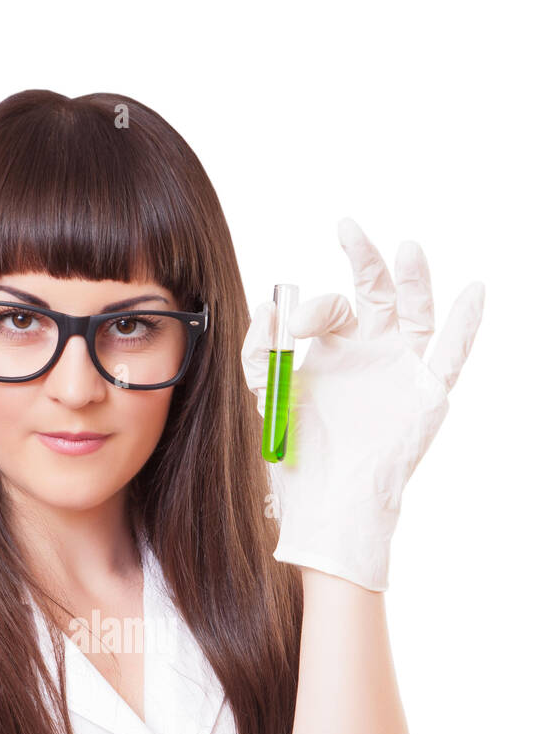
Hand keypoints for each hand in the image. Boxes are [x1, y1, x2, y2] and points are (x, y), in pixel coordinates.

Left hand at [241, 218, 485, 590]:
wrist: (327, 505)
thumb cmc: (300, 457)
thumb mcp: (267, 399)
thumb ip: (260, 354)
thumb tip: (267, 308)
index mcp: (337, 350)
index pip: (332, 309)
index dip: (314, 308)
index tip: (294, 326)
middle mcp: (373, 353)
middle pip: (377, 293)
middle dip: (363, 259)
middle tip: (346, 228)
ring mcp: (403, 371)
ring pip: (416, 313)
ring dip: (414, 280)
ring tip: (406, 249)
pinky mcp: (426, 396)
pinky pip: (451, 355)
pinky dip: (466, 323)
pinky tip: (474, 291)